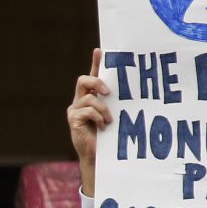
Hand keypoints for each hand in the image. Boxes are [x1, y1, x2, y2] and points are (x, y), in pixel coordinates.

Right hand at [67, 48, 111, 195]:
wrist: (97, 157)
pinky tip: (103, 127)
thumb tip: (133, 91)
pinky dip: (98, 117)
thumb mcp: (115, 115)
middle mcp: (79, 101)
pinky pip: (87, 110)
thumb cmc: (108, 137)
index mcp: (90, 97)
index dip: (95, 62)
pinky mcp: (73, 120)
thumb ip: (117, 103)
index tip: (100, 50)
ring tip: (109, 120)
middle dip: (97, 81)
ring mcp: (74, 110)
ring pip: (88, 97)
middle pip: (83, 80)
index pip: (91, 75)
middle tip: (108, 92)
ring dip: (103, 108)